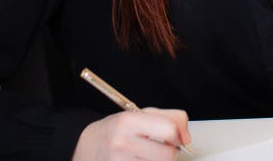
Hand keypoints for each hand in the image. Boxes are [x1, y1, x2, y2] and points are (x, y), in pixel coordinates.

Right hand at [72, 107, 191, 159]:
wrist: (85, 148)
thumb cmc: (116, 132)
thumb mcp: (139, 115)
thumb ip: (169, 118)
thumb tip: (186, 138)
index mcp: (128, 121)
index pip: (170, 129)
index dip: (178, 135)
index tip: (177, 138)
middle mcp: (122, 142)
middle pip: (168, 154)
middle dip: (170, 153)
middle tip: (161, 149)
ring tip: (148, 156)